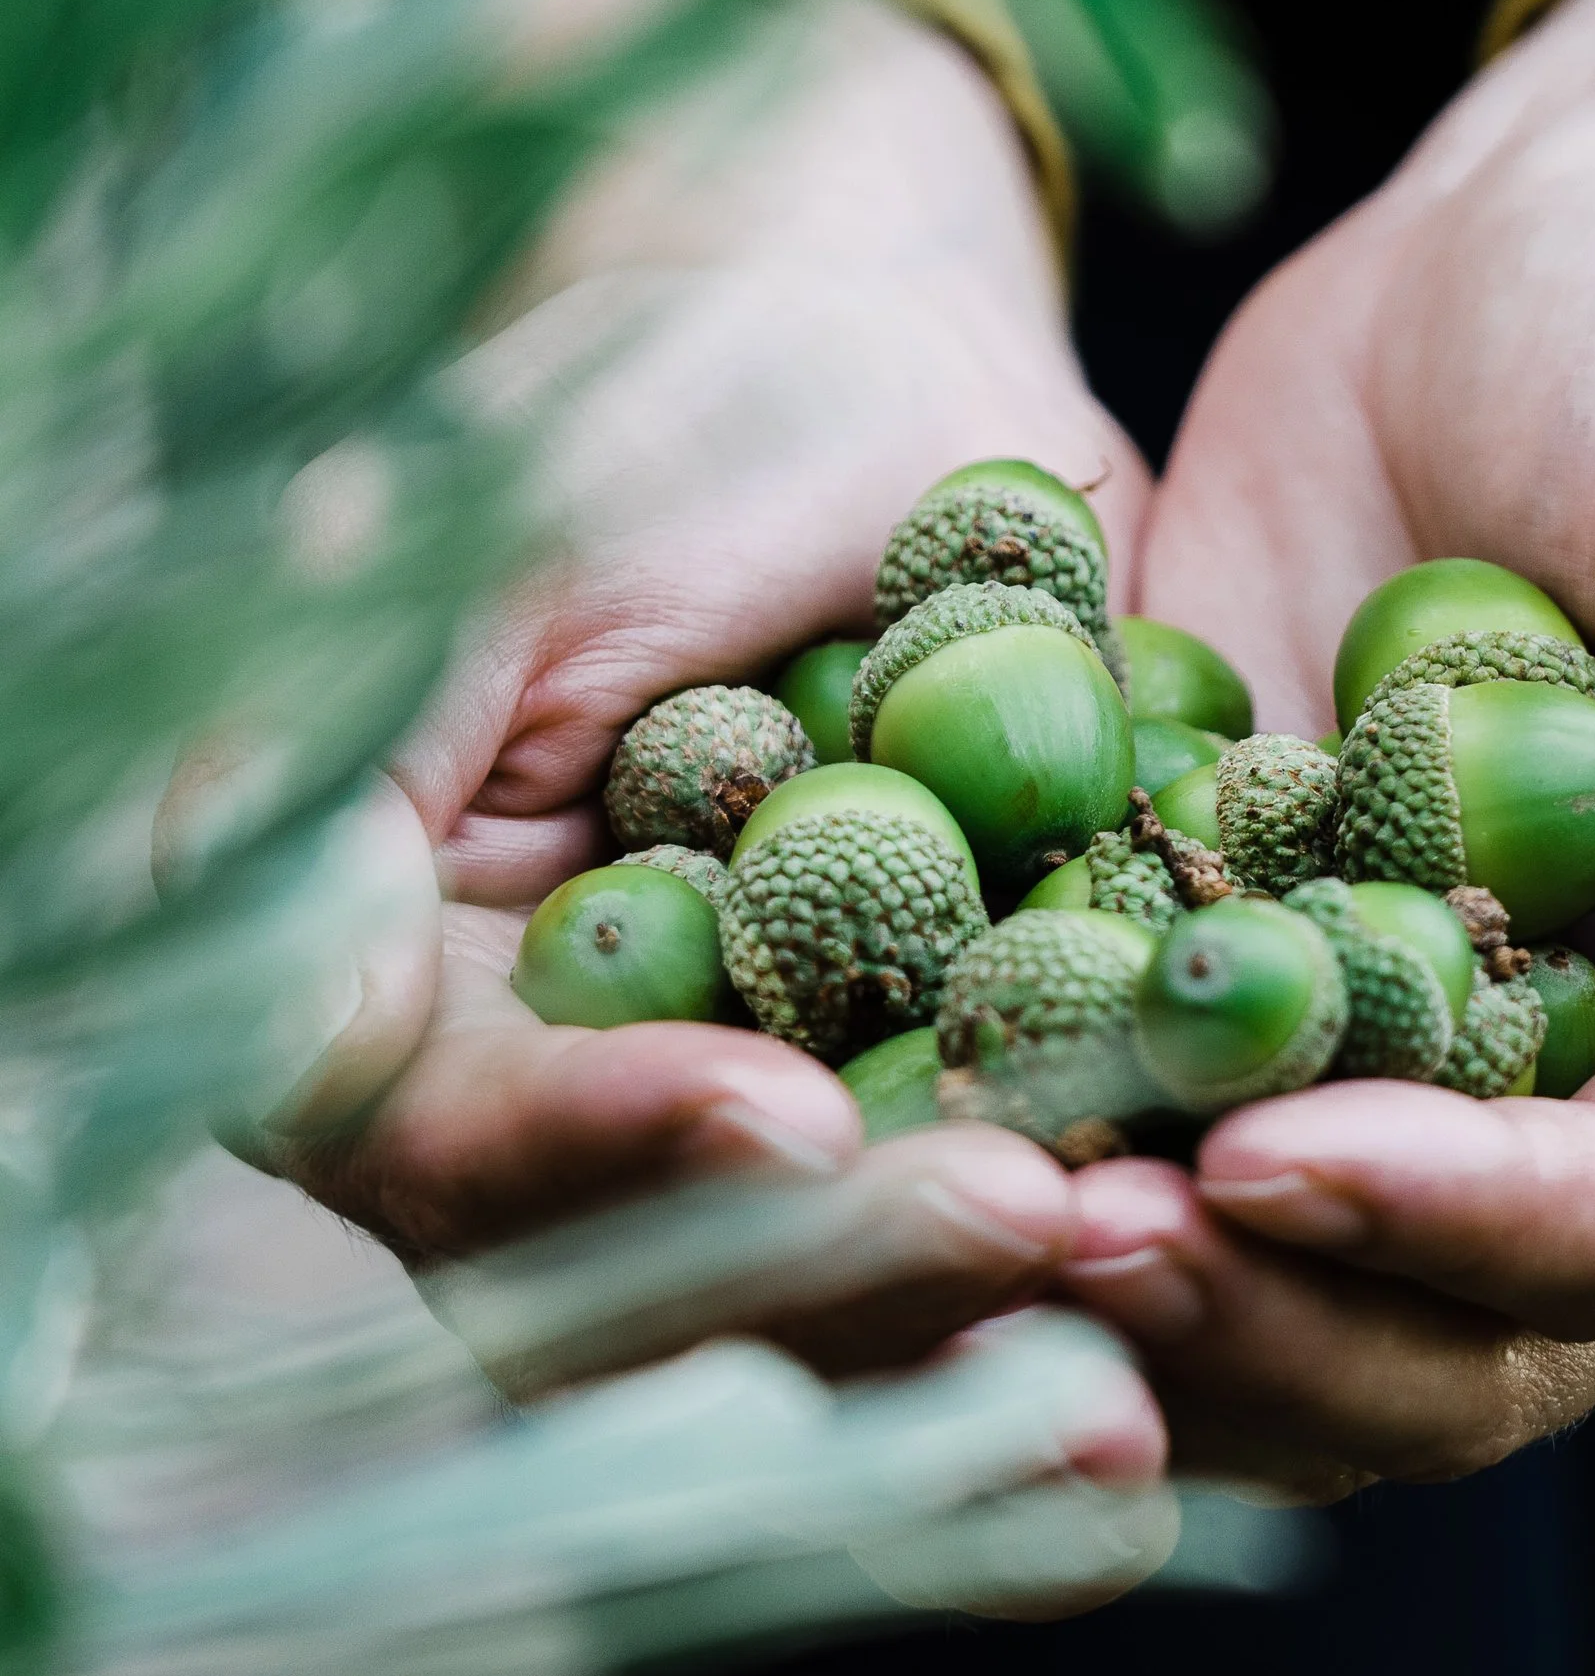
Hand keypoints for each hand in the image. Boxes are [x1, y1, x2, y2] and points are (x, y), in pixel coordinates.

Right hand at [249, 0, 1155, 1472]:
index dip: (603, 1151)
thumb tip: (306, 1052)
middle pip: (666, 1274)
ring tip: (1148, 1249)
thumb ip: (355, 782)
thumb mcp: (497, 560)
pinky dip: (1105, 1235)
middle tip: (1038, 1220)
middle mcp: (577, 1097)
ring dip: (989, 1292)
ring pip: (841, 1281)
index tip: (791, 1113)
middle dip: (849, 1264)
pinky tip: (1206, 1240)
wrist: (878, 383)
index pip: (459, 1143)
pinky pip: (1008, 1204)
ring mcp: (767, 1111)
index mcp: (413, 987)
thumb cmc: (662, 422)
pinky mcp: (944, 1091)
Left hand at [1076, 0, 1594, 1493]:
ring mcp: (1369, 1025)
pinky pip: (1114, 1071)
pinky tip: (873, 1075)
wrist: (1551, 246)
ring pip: (1251, 1256)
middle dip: (1249, 1305)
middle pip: (1417, 1324)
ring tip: (951, 1186)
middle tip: (1066, 1231)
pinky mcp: (1211, 929)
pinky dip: (1014, 1105)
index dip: (1444, 1230)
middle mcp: (1560, 1094)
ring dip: (1111, 1264)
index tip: (1265, 1164)